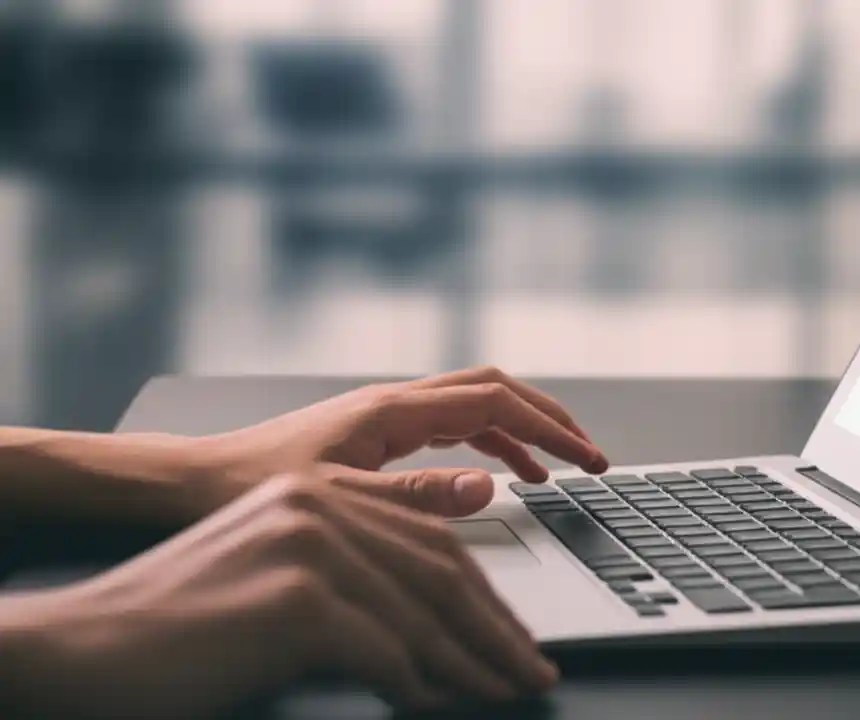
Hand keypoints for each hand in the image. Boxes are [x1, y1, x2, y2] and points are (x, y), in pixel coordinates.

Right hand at [0, 474, 557, 717]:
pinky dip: (420, 683)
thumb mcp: (280, 578)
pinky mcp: (296, 600)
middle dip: (495, 627)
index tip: (513, 635)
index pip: (428, 540)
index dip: (481, 593)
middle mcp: (319, 506)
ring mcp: (309, 547)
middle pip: (440, 569)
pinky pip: (386, 651)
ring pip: (424, 611)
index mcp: (318, 493)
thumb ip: (358, 571)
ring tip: (507, 692)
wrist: (89, 648)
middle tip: (531, 669)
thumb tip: (440, 609)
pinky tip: (439, 703)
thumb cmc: (184, 626)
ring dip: (475, 663)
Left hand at [198, 366, 608, 516]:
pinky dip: (492, 444)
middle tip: (590, 455)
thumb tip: (491, 486)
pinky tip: (504, 474)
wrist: (196, 478)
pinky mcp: (381, 432)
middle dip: (549, 419)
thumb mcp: (339, 502)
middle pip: (495, 389)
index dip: (547, 427)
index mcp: (392, 410)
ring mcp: (390, 414)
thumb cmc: (251, 488)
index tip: (586, 457)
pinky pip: (455, 427)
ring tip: (560, 468)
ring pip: (478, 405)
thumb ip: (417, 496)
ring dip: (524, 430)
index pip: (493, 401)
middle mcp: (396, 402)